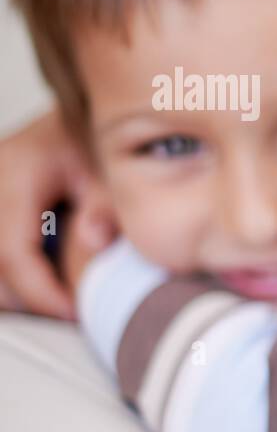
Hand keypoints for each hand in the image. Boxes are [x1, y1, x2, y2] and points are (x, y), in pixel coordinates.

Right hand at [0, 112, 110, 317]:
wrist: (79, 118)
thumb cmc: (95, 142)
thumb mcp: (109, 169)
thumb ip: (107, 205)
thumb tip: (95, 242)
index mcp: (16, 173)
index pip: (12, 251)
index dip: (40, 291)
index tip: (74, 312)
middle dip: (27, 296)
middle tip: (71, 309)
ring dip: (17, 287)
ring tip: (61, 295)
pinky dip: (14, 271)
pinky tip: (46, 277)